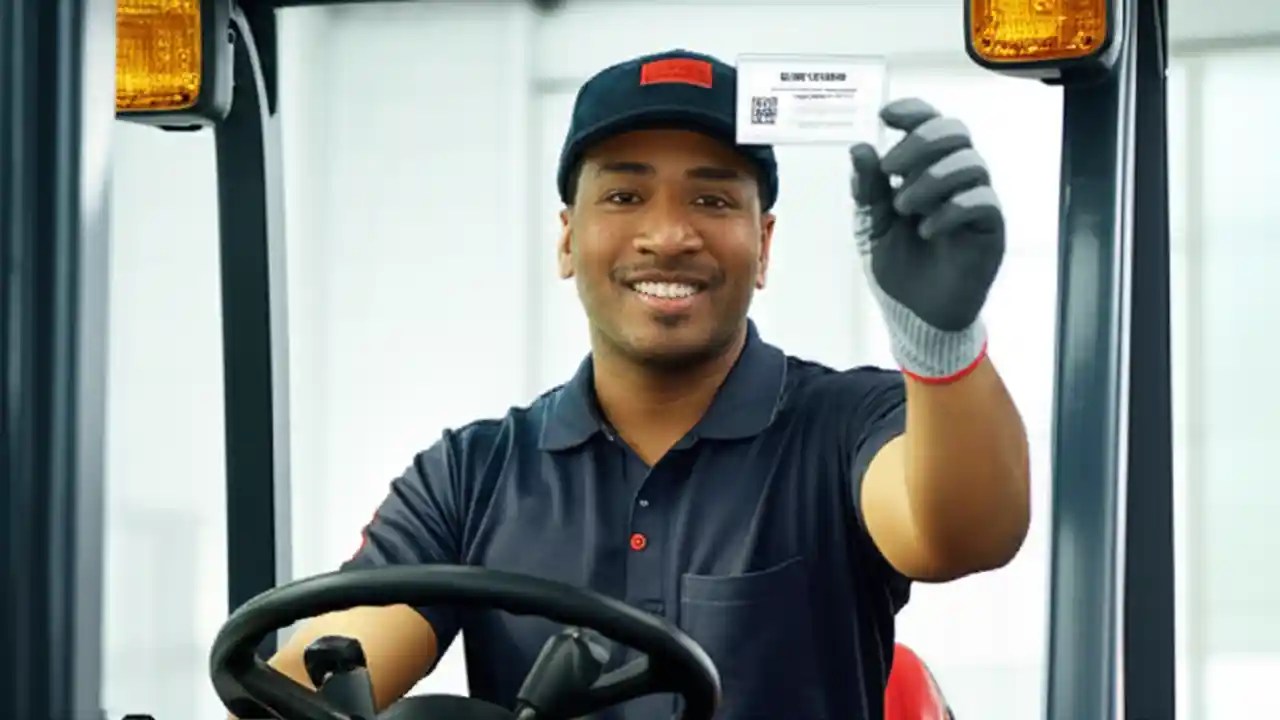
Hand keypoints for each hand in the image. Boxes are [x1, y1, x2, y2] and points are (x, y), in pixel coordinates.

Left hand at [849, 98, 1004, 379]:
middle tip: (890, 171)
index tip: (885, 117)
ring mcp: (976, 201)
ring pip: (970, 164)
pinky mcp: (991, 229)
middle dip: (919, 144)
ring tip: (903, 208)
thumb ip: (868, 189)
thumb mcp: (873, 225)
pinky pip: (982, 202)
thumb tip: (859, 149)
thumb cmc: (899, 266)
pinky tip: (926, 230)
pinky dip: (949, 210)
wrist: (915, 314)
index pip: (931, 123)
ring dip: (930, 180)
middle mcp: (956, 178)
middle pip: (955, 132)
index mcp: (926, 169)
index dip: (913, 112)